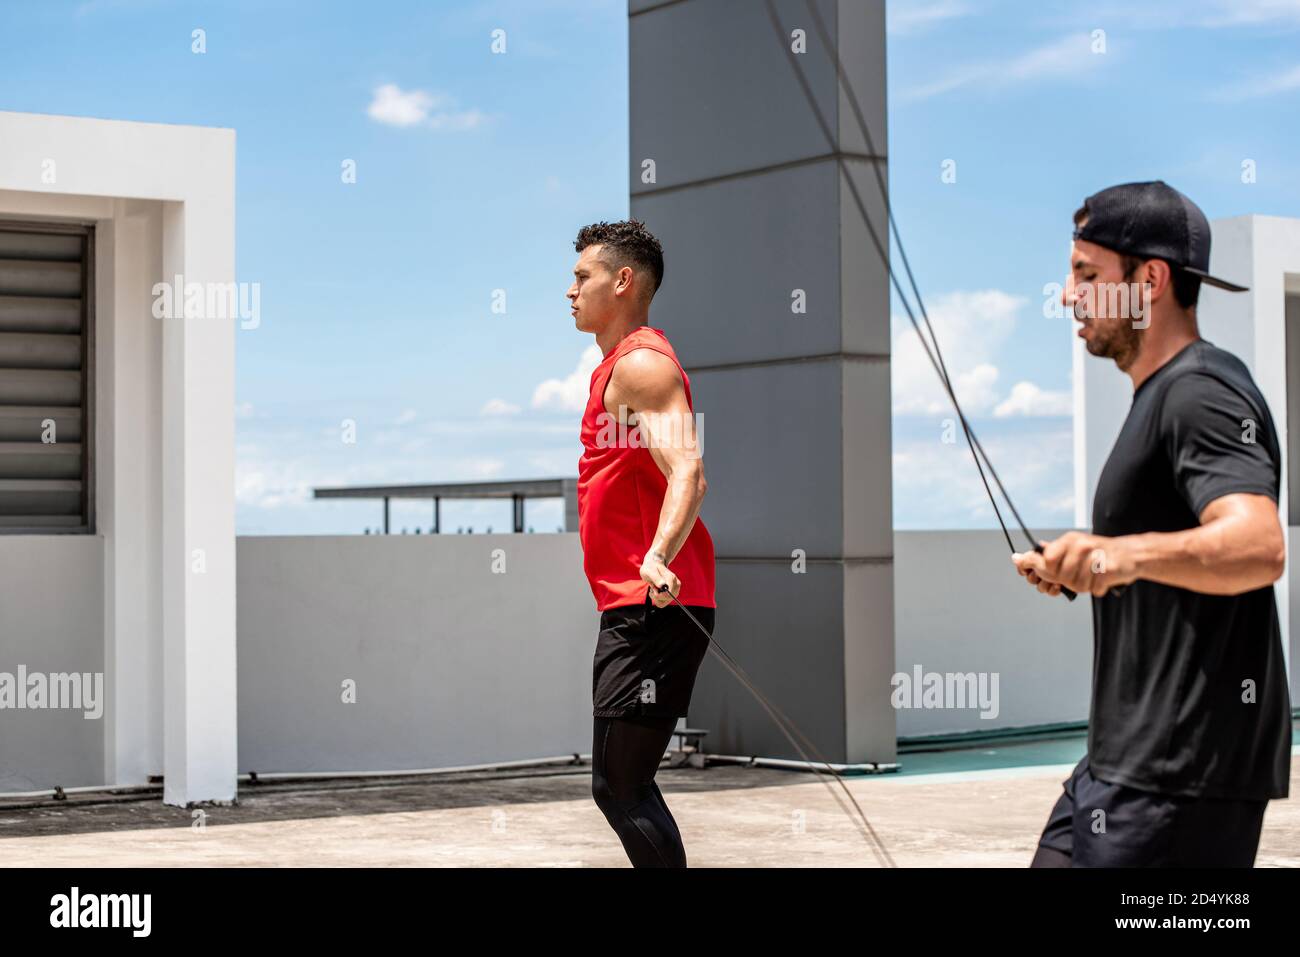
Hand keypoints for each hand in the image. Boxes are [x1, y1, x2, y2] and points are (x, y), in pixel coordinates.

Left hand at [640, 551, 679, 607]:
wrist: (654, 565)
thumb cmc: (650, 568)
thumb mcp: (649, 571)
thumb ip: (656, 578)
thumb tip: (662, 585)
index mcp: (671, 578)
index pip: (668, 594)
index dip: (659, 596)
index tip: (652, 591)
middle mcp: (676, 584)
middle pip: (668, 599)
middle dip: (657, 597)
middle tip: (652, 589)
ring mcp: (676, 589)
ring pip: (666, 602)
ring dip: (657, 598)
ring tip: (654, 590)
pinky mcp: (673, 593)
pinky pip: (665, 602)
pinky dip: (658, 599)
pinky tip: (656, 592)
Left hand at [1011, 532, 1136, 597]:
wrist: (1129, 554)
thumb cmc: (1096, 553)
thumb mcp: (1072, 546)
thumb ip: (1048, 553)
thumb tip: (1017, 559)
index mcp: (1069, 540)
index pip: (1047, 560)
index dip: (1047, 572)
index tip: (1051, 574)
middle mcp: (1081, 545)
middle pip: (1062, 576)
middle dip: (1067, 582)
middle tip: (1078, 576)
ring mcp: (1096, 556)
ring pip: (1078, 585)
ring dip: (1084, 586)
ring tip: (1091, 577)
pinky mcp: (1110, 569)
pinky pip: (1094, 589)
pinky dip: (1097, 589)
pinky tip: (1102, 580)